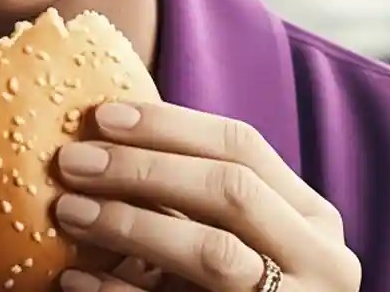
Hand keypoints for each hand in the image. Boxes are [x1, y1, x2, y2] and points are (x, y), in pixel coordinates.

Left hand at [52, 102, 359, 291]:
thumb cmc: (233, 291)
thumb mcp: (237, 240)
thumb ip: (193, 195)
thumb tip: (100, 137)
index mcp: (312, 219)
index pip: (242, 147)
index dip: (169, 125)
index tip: (101, 115)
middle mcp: (321, 263)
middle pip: (229, 191)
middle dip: (143, 169)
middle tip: (71, 162)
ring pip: (213, 253)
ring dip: (131, 225)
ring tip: (68, 211)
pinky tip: (74, 278)